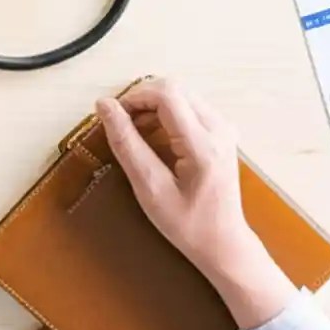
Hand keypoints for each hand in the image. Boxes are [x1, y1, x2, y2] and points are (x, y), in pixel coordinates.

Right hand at [95, 79, 295, 328]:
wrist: (223, 241)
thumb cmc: (186, 224)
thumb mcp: (149, 188)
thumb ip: (127, 144)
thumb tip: (105, 106)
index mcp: (203, 144)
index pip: (166, 94)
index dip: (134, 97)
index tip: (113, 117)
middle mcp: (219, 128)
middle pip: (173, 88)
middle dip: (142, 100)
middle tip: (123, 127)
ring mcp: (224, 127)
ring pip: (180, 94)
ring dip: (153, 106)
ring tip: (137, 134)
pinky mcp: (222, 131)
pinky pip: (188, 106)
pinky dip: (166, 113)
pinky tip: (156, 137)